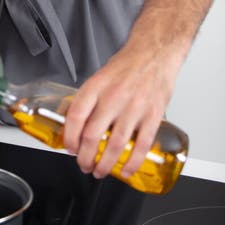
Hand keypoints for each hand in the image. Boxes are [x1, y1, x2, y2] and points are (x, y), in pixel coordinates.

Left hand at [62, 45, 180, 179]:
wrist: (154, 53)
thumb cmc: (127, 65)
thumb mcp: (100, 76)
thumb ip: (89, 98)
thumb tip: (73, 120)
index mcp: (97, 86)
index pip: (76, 115)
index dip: (70, 136)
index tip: (69, 147)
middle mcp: (114, 97)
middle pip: (93, 134)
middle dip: (85, 156)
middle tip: (84, 164)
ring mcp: (134, 107)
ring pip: (116, 144)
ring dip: (106, 163)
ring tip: (100, 171)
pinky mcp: (153, 115)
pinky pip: (141, 145)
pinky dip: (133, 162)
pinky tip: (126, 170)